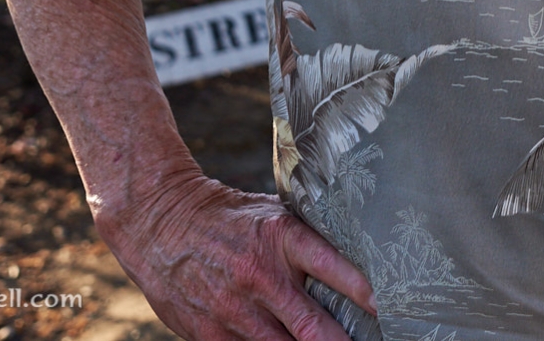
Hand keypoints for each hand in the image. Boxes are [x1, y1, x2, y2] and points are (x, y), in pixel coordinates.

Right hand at [97, 170, 374, 340]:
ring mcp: (233, 309)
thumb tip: (354, 257)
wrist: (159, 222)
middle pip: (312, 327)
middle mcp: (260, 276)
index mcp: (281, 237)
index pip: (331, 266)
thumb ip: (306, 239)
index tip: (384, 307)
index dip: (361, 290)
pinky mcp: (208, 333)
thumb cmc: (227, 218)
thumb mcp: (271, 213)